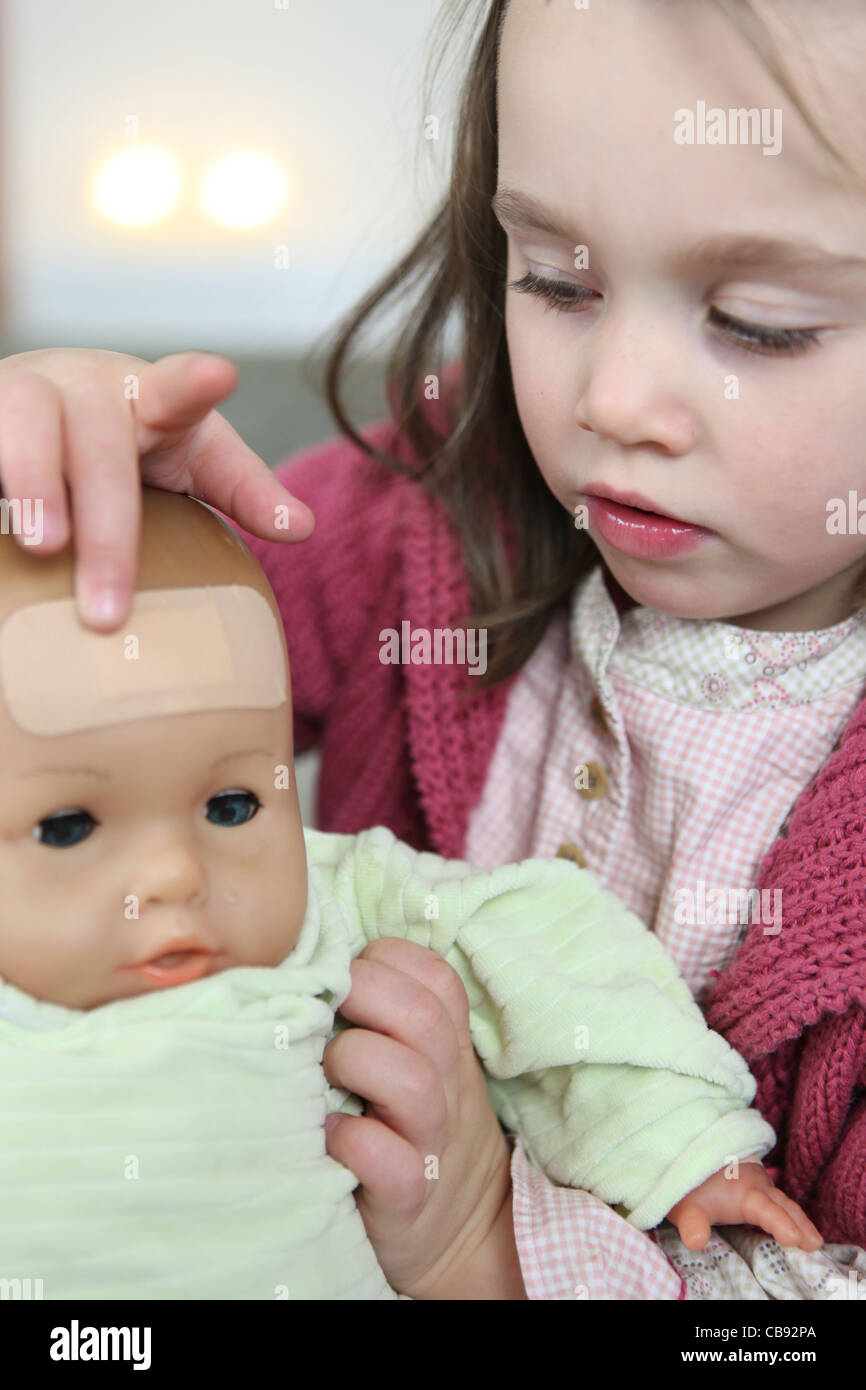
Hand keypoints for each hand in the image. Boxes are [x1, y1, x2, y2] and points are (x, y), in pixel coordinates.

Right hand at [0, 347, 314, 628]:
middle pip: (100, 449)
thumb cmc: (126, 437)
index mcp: (148, 396)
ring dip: (34, 486)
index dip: (196, 383)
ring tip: (45, 547)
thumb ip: (244, 488)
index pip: (178, 388)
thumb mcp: (190, 455)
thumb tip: (304, 528)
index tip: (222, 375)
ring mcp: (20, 393)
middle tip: (108, 611)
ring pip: (23, 427)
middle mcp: (83, 385)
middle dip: (109, 529)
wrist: (29, 405)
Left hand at [322, 937, 525, 1298]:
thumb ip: (388, 1014)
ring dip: (355, 1062)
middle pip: (422, 1015)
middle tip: (324, 1012)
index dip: (383, 961)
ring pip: (411, 1081)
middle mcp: (447, 1085)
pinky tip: (327, 1136)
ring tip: (323, 1075)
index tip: (345, 976)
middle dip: (363, 995)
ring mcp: (431, 1141)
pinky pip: (388, 1161)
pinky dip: (351, 1141)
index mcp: (448, 1044)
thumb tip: (310, 958)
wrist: (461, 1231)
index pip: (433, 975)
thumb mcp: (423, 1064)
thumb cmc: (414, 1127)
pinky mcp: (408, 1198)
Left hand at [666, 1157, 823, 1250]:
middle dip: (800, 1224)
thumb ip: (692, 1223)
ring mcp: (761, 1184)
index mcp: (743, 1190)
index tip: (793, 1238)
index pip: (765, 1209)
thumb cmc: (689, 1185)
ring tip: (814, 1241)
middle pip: (784, 1207)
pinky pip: (780, 1201)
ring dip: (800, 1221)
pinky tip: (798, 1228)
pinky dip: (792, 1215)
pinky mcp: (760, 1187)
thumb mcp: (685, 1206)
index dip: (779, 1223)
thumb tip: (696, 1241)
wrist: (687, 1153)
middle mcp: (758, 1185)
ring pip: (785, 1203)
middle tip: (815, 1244)